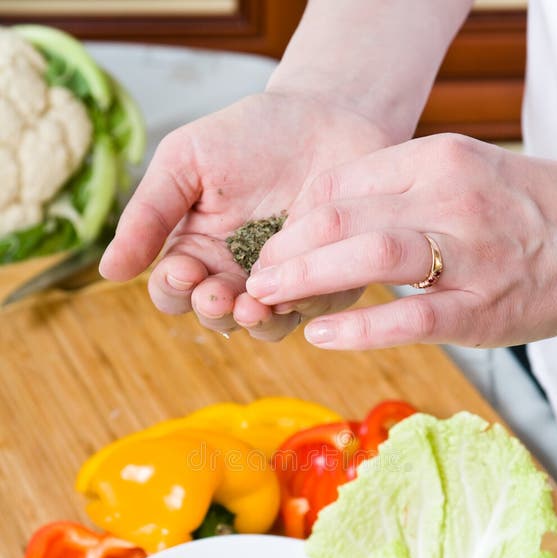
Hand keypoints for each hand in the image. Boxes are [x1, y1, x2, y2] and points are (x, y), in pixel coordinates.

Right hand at [99, 91, 389, 340]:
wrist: (327, 113)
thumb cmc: (251, 134)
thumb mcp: (186, 160)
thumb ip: (149, 214)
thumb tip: (108, 272)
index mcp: (197, 249)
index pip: (173, 291)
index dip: (173, 289)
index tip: (183, 269)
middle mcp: (236, 275)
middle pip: (215, 317)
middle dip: (214, 311)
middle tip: (218, 294)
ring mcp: (283, 283)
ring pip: (263, 327)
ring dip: (255, 323)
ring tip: (255, 304)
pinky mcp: (329, 283)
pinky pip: (315, 309)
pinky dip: (305, 305)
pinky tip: (300, 289)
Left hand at [246, 134, 556, 348]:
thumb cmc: (519, 211)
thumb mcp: (459, 174)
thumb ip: (397, 191)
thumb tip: (323, 219)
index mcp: (436, 159)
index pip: (340, 183)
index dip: (294, 219)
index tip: (273, 245)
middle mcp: (449, 198)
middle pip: (343, 216)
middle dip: (286, 249)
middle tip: (256, 276)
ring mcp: (467, 254)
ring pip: (371, 256)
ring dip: (309, 279)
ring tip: (271, 299)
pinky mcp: (479, 308)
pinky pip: (408, 317)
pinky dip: (358, 328)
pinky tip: (321, 336)